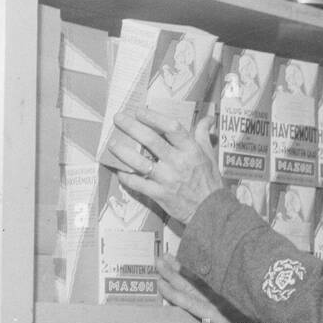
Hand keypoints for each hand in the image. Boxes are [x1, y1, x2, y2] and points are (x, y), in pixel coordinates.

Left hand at [102, 107, 223, 224]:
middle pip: (150, 140)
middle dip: (131, 127)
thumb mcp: (210, 156)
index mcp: (190, 150)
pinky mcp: (159, 194)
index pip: (171, 127)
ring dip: (123, 151)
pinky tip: (119, 170)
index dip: (153, 117)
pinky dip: (126, 177)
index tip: (140, 111)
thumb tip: (208, 119)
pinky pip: (138, 184)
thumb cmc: (210, 182)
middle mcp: (177, 162)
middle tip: (118, 119)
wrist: (210, 211)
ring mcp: (167, 179)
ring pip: (139, 162)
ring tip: (112, 143)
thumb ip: (203, 136)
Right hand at [157, 253, 248, 322]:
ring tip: (167, 255)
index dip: (172, 293)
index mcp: (214, 312)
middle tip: (156, 259)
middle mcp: (215, 299)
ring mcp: (220, 293)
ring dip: (181, 267)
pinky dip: (194, 270)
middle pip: (189, 284)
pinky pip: (206, 278)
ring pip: (196, 278)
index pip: (188, 301)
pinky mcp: (225, 291)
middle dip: (172, 272)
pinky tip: (187, 265)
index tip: (157, 283)